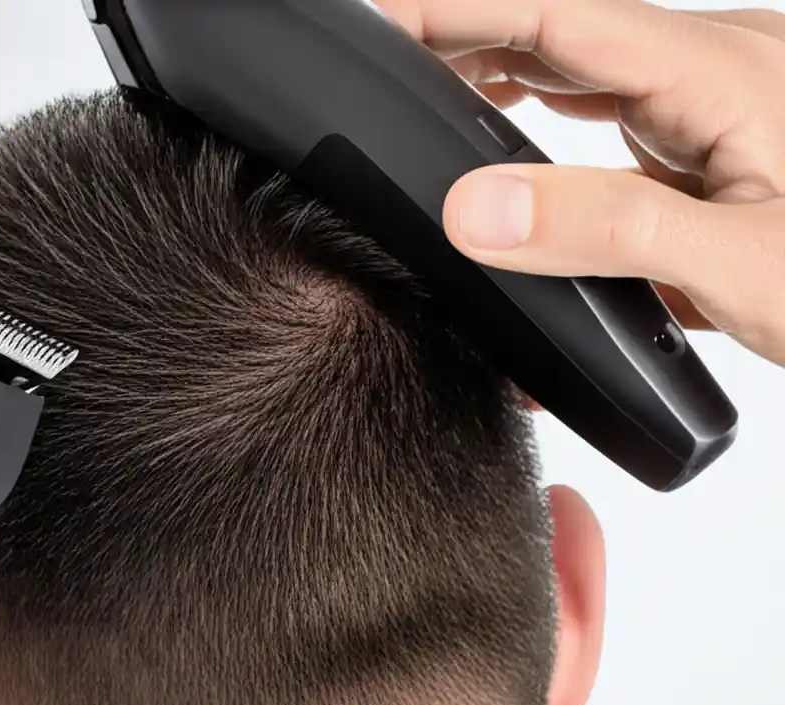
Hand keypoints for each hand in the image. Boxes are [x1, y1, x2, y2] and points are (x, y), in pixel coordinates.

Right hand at [375, 0, 784, 364]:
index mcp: (723, 73)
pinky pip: (604, 113)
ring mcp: (710, 107)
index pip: (555, 14)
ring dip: (493, 79)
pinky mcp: (705, 146)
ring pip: (575, 71)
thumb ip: (608, 230)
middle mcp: (714, 72)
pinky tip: (498, 152)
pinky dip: (539, 125)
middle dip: (458, 42)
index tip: (379, 23)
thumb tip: (473, 209)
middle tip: (377, 75)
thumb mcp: (740, 266)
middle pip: (555, 32)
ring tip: (417, 104)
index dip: (454, 10)